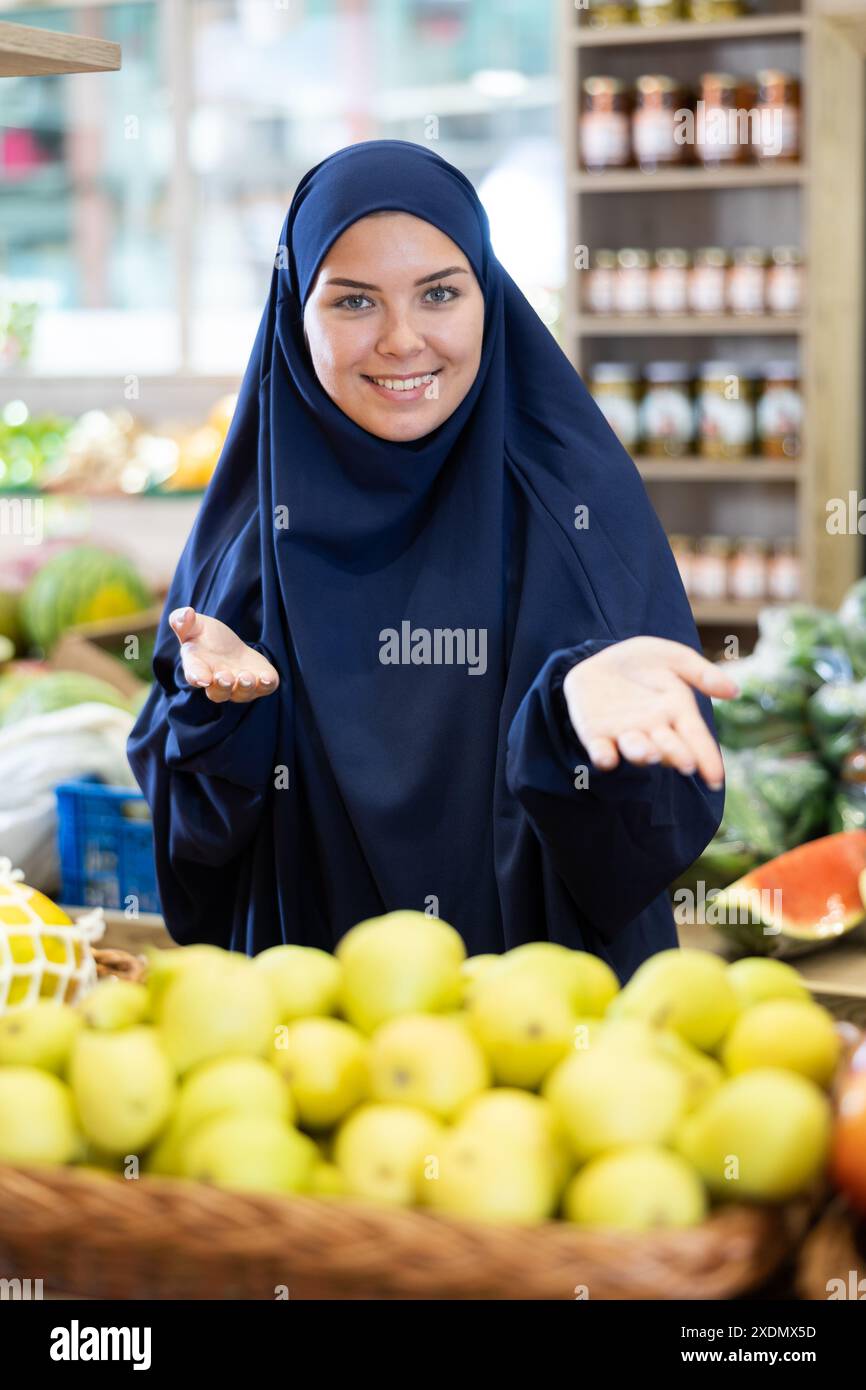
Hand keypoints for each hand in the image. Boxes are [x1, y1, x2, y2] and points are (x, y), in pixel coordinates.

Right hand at [169, 606, 279, 703]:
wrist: (229, 646)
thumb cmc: (207, 638)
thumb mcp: (195, 625)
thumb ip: (183, 621)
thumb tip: (185, 613)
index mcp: (197, 668)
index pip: (194, 675)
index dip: (197, 677)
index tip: (201, 679)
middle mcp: (218, 683)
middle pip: (218, 693)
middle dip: (222, 686)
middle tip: (225, 677)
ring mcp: (239, 686)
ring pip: (242, 694)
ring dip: (245, 687)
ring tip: (246, 676)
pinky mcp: (260, 682)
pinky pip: (265, 689)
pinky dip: (266, 685)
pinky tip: (267, 677)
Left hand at [562, 636, 738, 785]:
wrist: (600, 660)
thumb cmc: (643, 663)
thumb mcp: (673, 658)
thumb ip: (701, 673)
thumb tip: (735, 691)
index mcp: (677, 713)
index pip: (696, 737)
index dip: (707, 758)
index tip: (715, 778)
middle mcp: (653, 729)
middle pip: (669, 747)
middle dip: (677, 755)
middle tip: (686, 764)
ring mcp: (624, 734)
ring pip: (636, 750)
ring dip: (643, 754)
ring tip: (652, 754)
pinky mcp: (595, 735)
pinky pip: (600, 749)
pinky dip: (604, 755)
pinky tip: (607, 758)